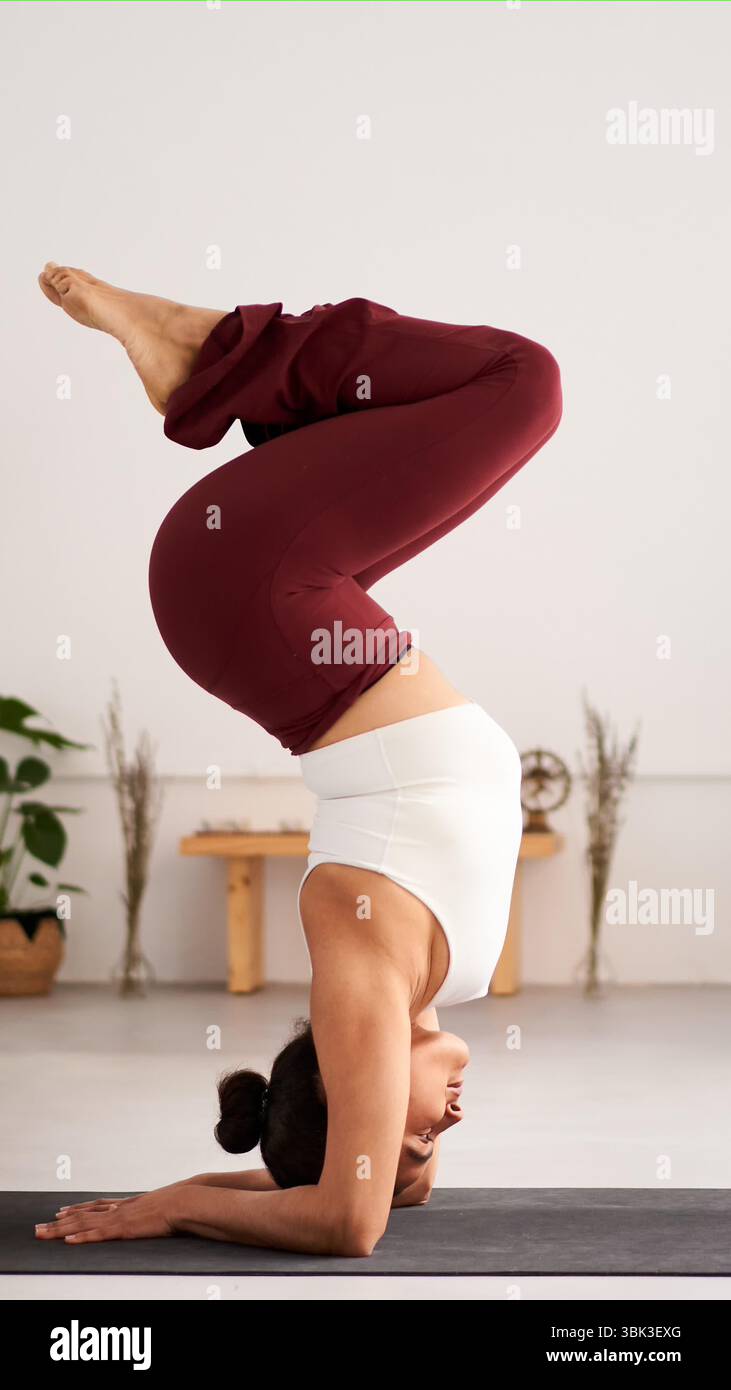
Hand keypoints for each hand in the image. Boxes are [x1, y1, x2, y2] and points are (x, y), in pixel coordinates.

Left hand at [35, 1189, 178, 1243]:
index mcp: (125, 1204)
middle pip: (81, 1215)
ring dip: (60, 1230)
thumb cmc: (175, 1204)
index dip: (75, 1209)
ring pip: (83, 1224)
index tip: (59, 1212)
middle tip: (37, 1227)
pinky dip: (82, 1237)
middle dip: (57, 1223)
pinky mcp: (124, 1228)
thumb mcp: (156, 1206)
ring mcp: (119, 1218)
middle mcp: (117, 1209)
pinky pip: (98, 1234)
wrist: (183, 1201)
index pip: (94, 1206)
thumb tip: (145, 1214)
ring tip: (42, 1233)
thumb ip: (146, 1210)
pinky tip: (69, 1241)